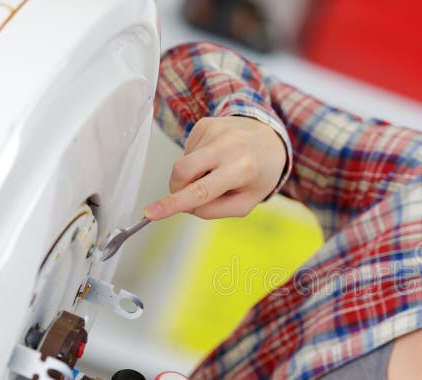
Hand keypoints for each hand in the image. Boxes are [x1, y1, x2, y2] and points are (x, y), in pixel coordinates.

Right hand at [144, 116, 286, 220]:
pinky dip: (196, 161)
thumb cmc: (259, 174)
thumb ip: (213, 210)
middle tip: (189, 196)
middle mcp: (228, 146)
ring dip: (193, 175)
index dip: (173, 203)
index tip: (150, 213)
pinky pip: (188, 151)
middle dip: (177, 189)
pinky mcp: (206, 124)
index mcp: (243, 168)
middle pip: (182, 171)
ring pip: (183, 162)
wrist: (270, 139)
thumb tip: (185, 207)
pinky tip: (214, 159)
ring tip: (216, 171)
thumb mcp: (245, 203)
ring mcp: (216, 131)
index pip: (201, 191)